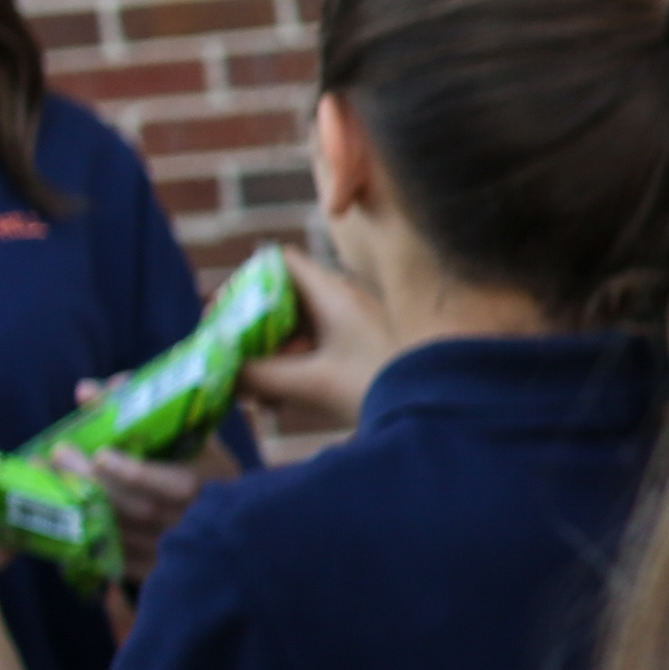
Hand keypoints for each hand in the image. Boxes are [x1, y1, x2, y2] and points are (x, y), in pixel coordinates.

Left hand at [60, 411, 228, 585]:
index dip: (135, 472)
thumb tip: (87, 390)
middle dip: (92, 481)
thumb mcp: (191, 440)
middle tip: (58, 453)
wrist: (235, 532)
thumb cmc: (208, 475)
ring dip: (76, 505)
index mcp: (206, 487)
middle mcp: (189, 523)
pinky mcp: (151, 573)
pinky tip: (57, 518)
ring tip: (43, 477)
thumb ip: (145, 412)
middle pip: (135, 508)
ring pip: (118, 534)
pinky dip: (81, 541)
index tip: (102, 453)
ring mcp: (168, 553)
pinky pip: (109, 561)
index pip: (174, 485)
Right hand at [230, 249, 384, 443]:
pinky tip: (282, 405)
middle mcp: (345, 302)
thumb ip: (261, 377)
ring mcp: (357, 327)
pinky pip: (319, 352)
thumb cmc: (385, 387)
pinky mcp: (365, 353)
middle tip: (231, 361)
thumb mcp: (313, 383)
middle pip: (283, 300)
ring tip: (255, 395)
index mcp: (334, 293)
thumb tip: (221, 373)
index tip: (225, 313)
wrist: (447, 408)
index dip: (246, 281)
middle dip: (252, 332)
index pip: (280, 262)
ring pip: (299, 332)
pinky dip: (296, 372)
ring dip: (272, 359)